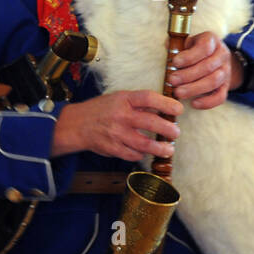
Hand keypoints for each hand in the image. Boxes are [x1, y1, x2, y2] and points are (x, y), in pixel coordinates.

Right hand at [51, 90, 181, 160]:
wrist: (75, 124)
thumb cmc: (101, 110)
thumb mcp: (118, 99)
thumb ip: (139, 104)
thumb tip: (165, 110)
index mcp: (123, 100)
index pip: (148, 98)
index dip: (166, 103)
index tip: (178, 109)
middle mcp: (120, 116)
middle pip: (151, 122)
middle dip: (168, 129)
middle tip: (176, 133)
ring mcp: (116, 133)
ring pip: (144, 144)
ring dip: (160, 148)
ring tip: (168, 149)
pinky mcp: (112, 148)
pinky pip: (132, 155)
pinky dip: (142, 155)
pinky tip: (145, 152)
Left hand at [167, 31, 242, 108]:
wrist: (215, 58)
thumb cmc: (194, 50)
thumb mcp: (188, 43)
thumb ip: (178, 44)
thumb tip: (167, 45)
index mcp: (211, 41)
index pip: (204, 47)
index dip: (189, 56)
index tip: (175, 63)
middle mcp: (222, 55)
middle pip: (208, 66)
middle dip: (188, 75)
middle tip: (172, 80)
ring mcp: (226, 71)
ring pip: (214, 81)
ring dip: (194, 88)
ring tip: (178, 92)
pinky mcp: (226, 86)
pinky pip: (221, 96)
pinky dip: (208, 102)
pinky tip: (193, 104)